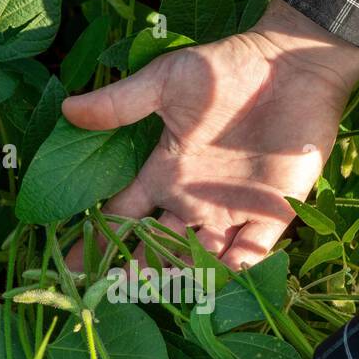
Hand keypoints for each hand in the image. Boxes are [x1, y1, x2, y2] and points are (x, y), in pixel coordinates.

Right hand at [62, 0, 358, 269]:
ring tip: (157, 290)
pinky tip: (221, 274)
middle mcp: (193, 201)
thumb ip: (121, 103)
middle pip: (157, 247)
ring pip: (200, 257)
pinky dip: (239, 266)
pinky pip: (253, 250)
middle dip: (135, 270)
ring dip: (180, 275)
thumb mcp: (166, 82)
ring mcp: (231, 209)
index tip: (71, 269)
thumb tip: (68, 109)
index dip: (96, 242)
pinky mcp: (273, 212)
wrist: (290, 65)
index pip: (121, 217)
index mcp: (165, 173)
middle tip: (111, 293)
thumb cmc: (226, 69)